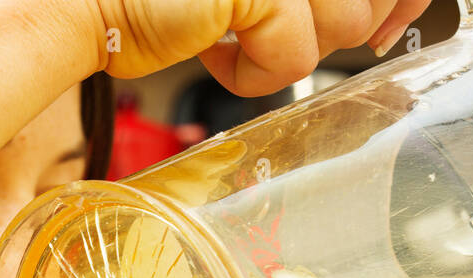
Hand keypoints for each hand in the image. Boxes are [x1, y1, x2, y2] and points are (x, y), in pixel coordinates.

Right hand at [88, 0, 432, 95]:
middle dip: (338, 28)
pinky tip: (215, 51)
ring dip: (290, 49)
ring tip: (240, 32)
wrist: (88, 1)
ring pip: (344, 29)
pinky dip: (254, 75)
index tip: (384, 24)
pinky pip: (296, 61)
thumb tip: (381, 14)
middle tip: (281, 28)